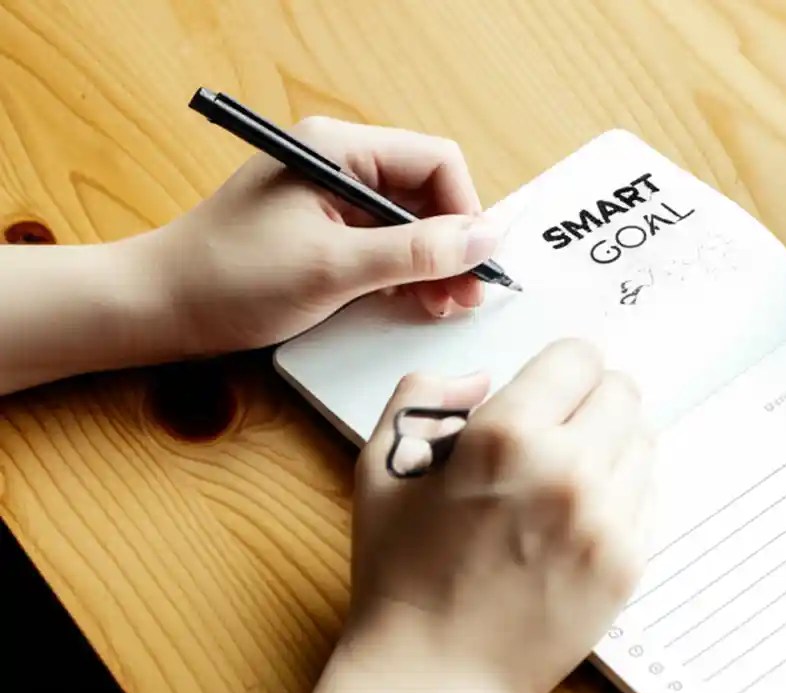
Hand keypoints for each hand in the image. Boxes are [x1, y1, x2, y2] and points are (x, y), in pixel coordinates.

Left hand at [151, 116, 503, 357]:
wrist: (157, 308)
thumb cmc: (229, 280)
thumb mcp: (335, 268)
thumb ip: (417, 251)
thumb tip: (486, 237)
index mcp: (338, 149)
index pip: (436, 162)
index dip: (466, 213)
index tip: (474, 265)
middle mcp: (338, 164)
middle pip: (427, 192)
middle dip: (453, 244)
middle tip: (465, 297)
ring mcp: (330, 197)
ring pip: (409, 221)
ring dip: (433, 262)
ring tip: (444, 305)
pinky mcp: (323, 230)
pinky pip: (383, 242)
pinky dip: (405, 272)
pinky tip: (412, 301)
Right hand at [302, 339, 654, 692]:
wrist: (433, 673)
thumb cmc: (403, 577)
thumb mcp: (382, 468)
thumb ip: (423, 398)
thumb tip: (480, 380)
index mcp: (506, 437)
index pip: (579, 357)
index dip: (563, 368)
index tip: (554, 384)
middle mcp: (567, 470)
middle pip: (622, 391)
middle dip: (590, 400)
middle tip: (561, 427)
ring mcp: (606, 519)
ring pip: (643, 439)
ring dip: (611, 444)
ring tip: (568, 474)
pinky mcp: (628, 561)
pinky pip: (651, 494)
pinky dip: (623, 491)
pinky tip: (581, 513)